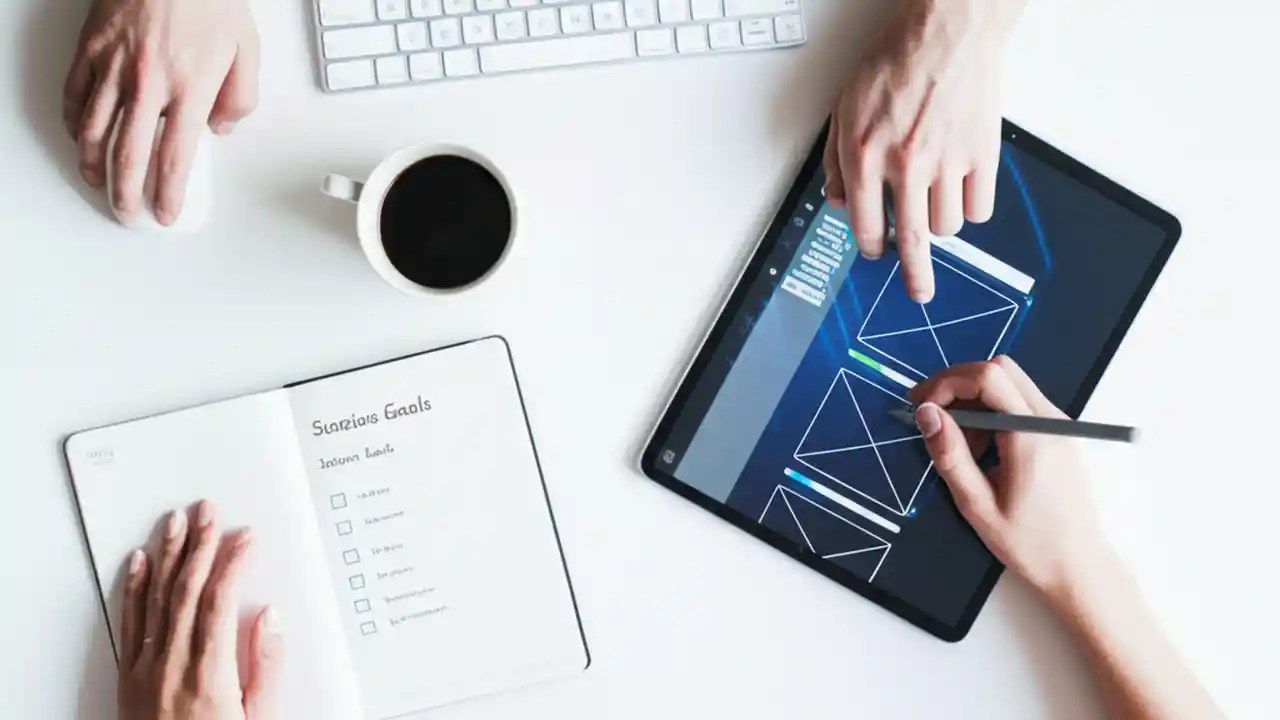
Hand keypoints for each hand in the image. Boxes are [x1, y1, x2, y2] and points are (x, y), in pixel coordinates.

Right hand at [63, 0, 258, 224]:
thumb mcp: (247, 49)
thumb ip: (240, 98)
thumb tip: (221, 129)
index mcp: (190, 88)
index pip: (175, 158)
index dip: (167, 194)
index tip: (165, 212)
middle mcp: (149, 83)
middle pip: (128, 154)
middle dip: (126, 193)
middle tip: (128, 211)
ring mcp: (114, 66)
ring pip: (94, 130)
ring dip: (93, 165)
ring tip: (98, 183)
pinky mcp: (91, 48)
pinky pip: (74, 95)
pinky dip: (75, 124)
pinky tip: (81, 138)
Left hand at [118, 501, 280, 719]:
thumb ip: (264, 669)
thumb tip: (268, 618)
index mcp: (209, 675)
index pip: (220, 601)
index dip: (233, 563)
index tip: (245, 537)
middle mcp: (172, 666)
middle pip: (186, 590)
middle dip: (199, 545)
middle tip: (208, 512)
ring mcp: (145, 670)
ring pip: (156, 598)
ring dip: (167, 555)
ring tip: (176, 522)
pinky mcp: (128, 677)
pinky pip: (130, 622)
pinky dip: (134, 588)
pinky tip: (139, 563)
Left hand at [824, 0, 1022, 301]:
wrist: (947, 32)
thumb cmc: (895, 61)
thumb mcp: (844, 107)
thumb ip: (837, 160)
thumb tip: (841, 201)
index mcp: (865, 156)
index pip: (866, 224)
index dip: (871, 245)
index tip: (877, 251)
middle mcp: (905, 166)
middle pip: (912, 242)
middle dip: (914, 277)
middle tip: (919, 294)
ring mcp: (946, 162)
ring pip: (947, 226)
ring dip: (940, 225)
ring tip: (935, 205)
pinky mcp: (981, 154)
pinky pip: (980, 207)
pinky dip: (972, 208)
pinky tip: (963, 194)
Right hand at [908, 357, 1102, 597]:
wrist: (1080, 567)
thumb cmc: (1030, 544)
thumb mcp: (977, 505)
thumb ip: (950, 454)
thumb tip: (926, 413)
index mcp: (1031, 436)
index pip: (987, 377)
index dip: (946, 383)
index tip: (921, 408)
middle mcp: (1051, 421)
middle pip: (999, 369)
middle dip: (957, 384)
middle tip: (929, 414)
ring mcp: (1058, 425)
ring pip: (1008, 383)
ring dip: (973, 401)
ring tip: (959, 447)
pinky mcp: (1058, 434)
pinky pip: (1019, 404)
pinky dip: (991, 414)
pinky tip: (981, 451)